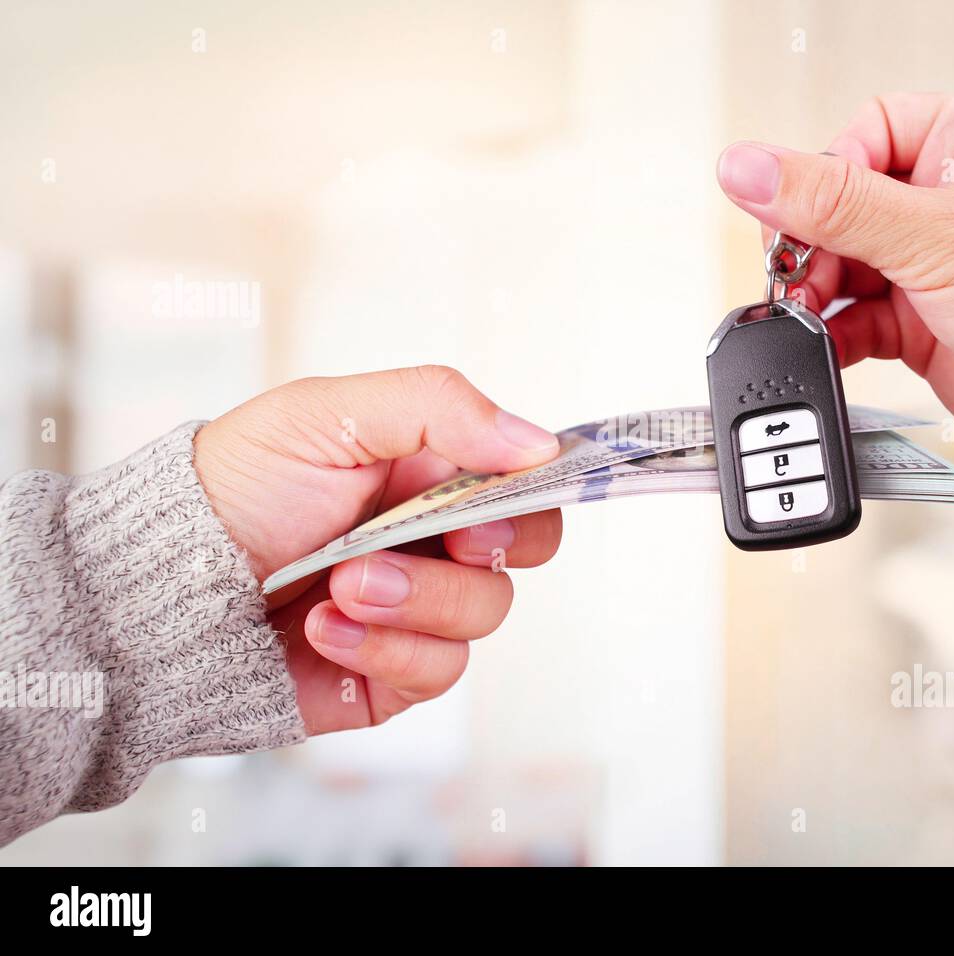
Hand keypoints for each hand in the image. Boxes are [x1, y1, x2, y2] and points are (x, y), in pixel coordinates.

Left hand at [193, 366, 562, 732]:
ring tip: (341, 584)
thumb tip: (537, 442)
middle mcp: (434, 538)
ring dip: (415, 599)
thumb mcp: (326, 414)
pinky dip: (382, 650)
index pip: (524, 481)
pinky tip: (323, 628)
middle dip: (486, 548)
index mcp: (430, 470)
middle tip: (446, 541)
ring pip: (485, 614)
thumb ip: (439, 408)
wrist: (159, 592)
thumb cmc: (234, 487)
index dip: (531, 493)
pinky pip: (438, 671)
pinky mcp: (395, 672)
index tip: (495, 502)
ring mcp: (419, 608)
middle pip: (525, 549)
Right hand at [717, 92, 953, 515]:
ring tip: (806, 310)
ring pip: (843, 266)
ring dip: (815, 291)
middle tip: (794, 271)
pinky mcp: (926, 328)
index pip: (869, 130)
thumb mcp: (941, 235)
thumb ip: (835, 204)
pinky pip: (855, 321)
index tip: (796, 211)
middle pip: (843, 203)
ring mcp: (937, 268)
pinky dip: (832, 334)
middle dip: (811, 240)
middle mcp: (952, 201)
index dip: (826, 169)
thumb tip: (750, 168)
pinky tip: (825, 342)